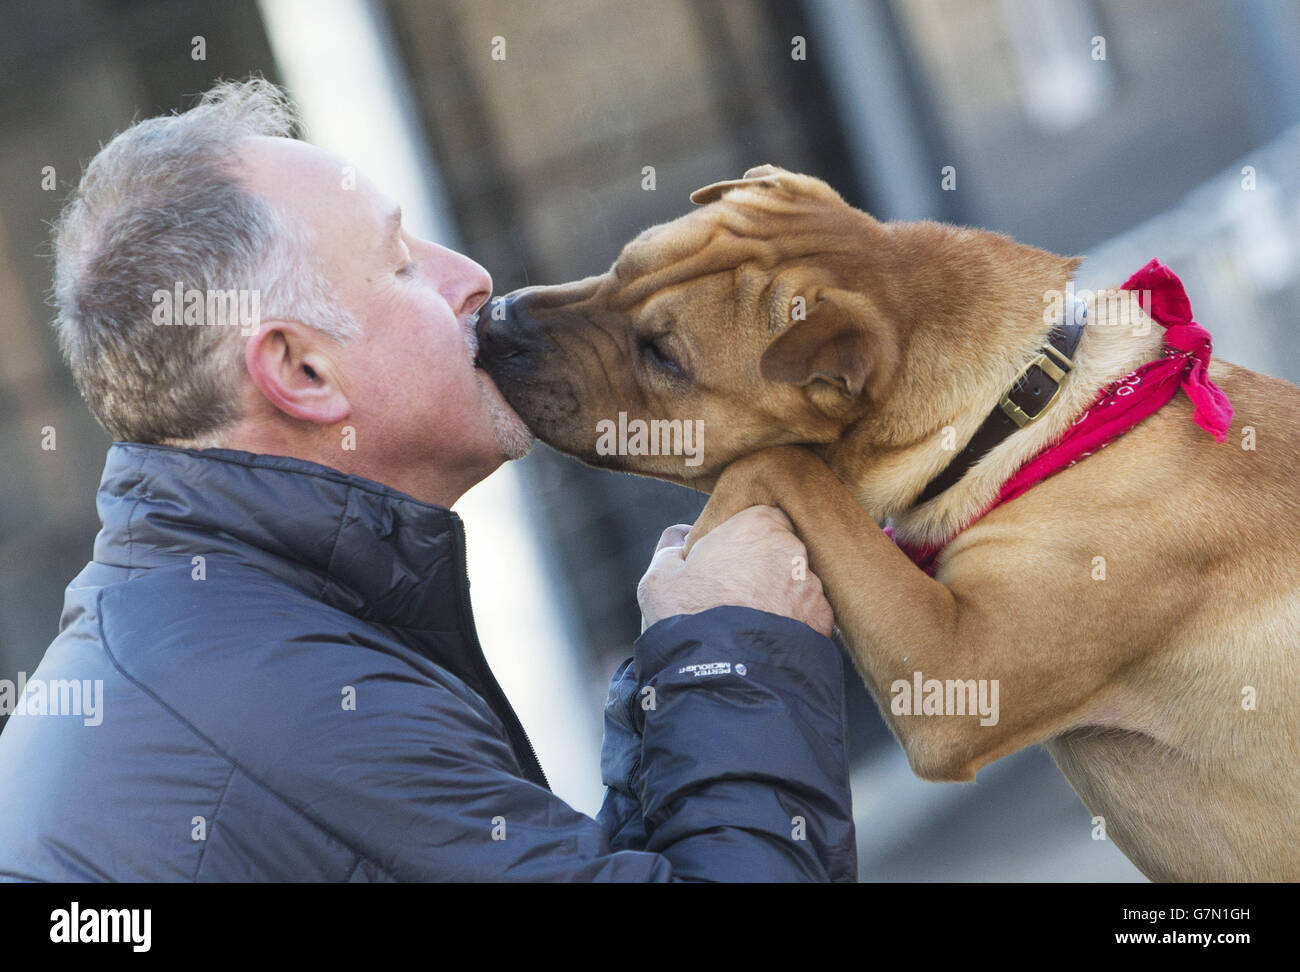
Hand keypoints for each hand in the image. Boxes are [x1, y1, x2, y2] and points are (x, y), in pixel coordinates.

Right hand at [637, 505, 833, 635]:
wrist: (722, 676)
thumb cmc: (688, 618)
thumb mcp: (659, 576)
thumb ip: (671, 547)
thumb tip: (680, 538)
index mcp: (757, 525)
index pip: (757, 518)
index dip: (738, 539)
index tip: (721, 560)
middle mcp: (794, 550)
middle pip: (779, 548)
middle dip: (760, 565)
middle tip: (732, 592)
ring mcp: (813, 587)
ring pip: (794, 583)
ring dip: (777, 594)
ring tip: (749, 620)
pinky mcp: (824, 622)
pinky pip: (806, 614)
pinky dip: (791, 623)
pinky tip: (765, 638)